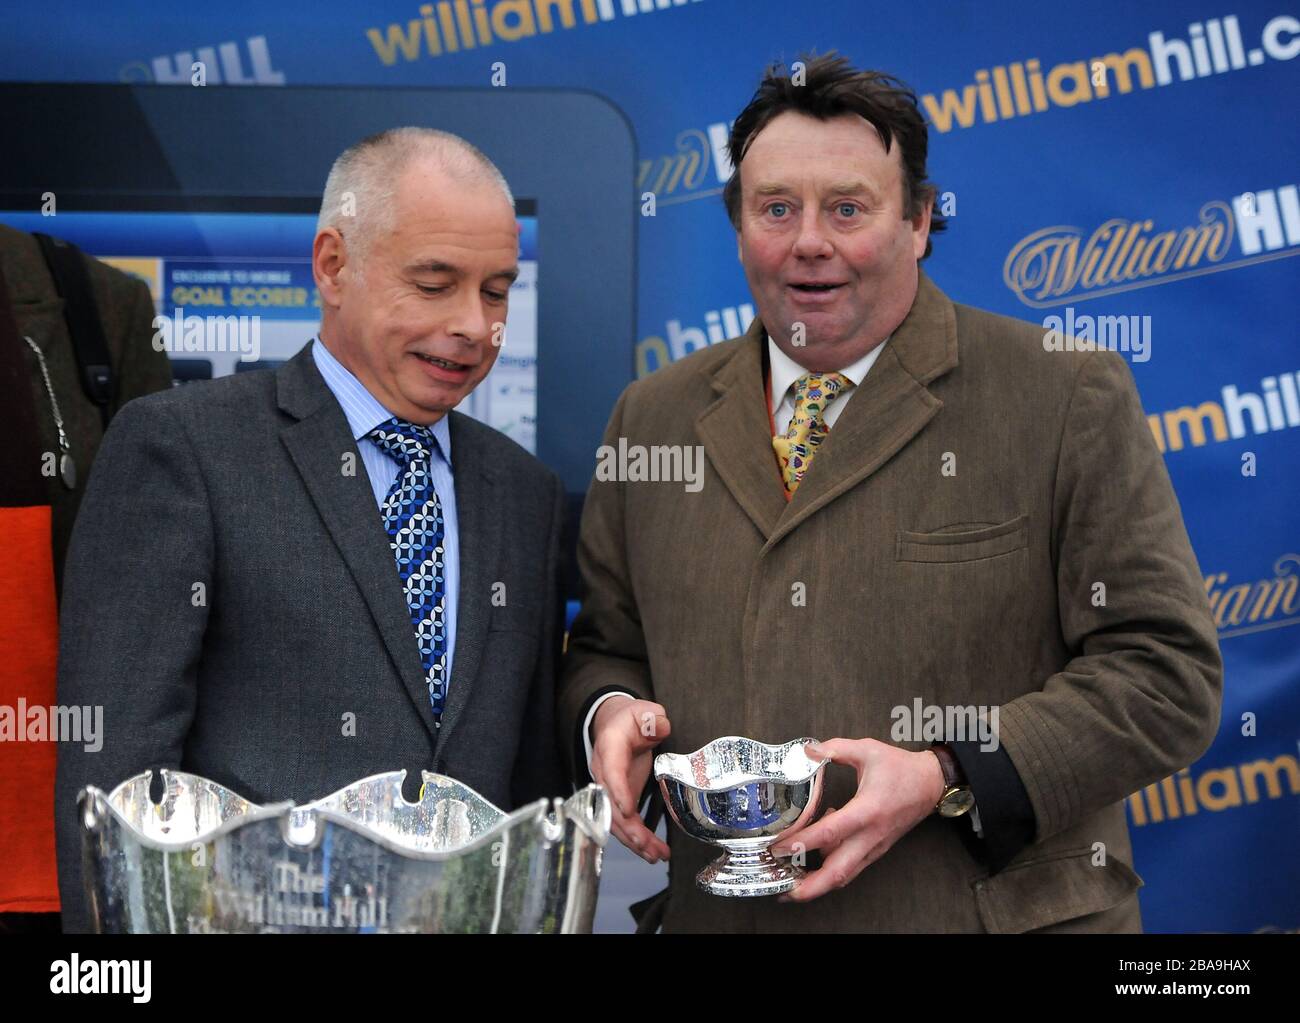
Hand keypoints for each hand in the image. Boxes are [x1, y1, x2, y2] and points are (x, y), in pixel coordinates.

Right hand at [590, 696, 671, 862]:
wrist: (616, 726)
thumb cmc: (631, 720)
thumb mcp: (643, 712)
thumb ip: (652, 718)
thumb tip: (661, 727)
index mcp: (609, 748)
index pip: (611, 771)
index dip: (618, 792)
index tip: (628, 810)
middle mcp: (604, 773)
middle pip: (610, 805)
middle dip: (628, 828)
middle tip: (646, 844)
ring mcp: (609, 790)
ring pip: (616, 820)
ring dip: (635, 841)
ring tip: (656, 856)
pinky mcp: (619, 801)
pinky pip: (625, 823)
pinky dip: (638, 840)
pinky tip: (654, 853)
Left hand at [770, 738, 944, 901]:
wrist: (931, 784)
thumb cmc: (901, 768)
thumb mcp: (867, 749)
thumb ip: (835, 748)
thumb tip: (807, 750)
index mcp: (868, 810)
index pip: (832, 831)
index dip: (804, 842)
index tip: (781, 848)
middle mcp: (871, 835)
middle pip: (839, 872)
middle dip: (811, 887)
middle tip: (784, 891)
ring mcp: (874, 846)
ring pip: (845, 875)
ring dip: (818, 885)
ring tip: (790, 884)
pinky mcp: (875, 850)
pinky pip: (850, 867)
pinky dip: (830, 870)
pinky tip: (813, 857)